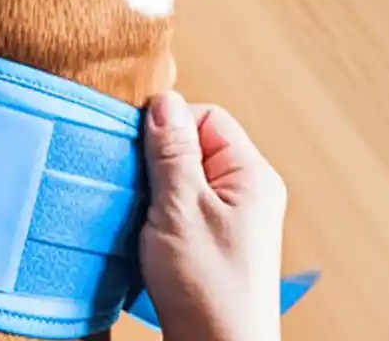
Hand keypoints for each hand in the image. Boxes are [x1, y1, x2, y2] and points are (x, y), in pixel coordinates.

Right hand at [139, 92, 287, 340]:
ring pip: (182, 180)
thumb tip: (163, 100)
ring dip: (154, 192)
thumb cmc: (207, 289)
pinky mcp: (212, 245)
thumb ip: (171, 151)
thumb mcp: (180, 208)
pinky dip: (156, 217)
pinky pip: (180, 210)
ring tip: (141, 217)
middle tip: (138, 188)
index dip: (169, 126)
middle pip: (193, 148)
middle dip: (157, 161)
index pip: (208, 118)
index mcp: (251, 176)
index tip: (138, 150)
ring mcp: (231, 221)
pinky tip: (144, 235)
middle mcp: (247, 194)